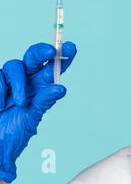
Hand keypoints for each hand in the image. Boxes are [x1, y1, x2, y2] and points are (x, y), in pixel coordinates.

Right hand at [0, 41, 75, 182]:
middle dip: (43, 52)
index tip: (71, 48)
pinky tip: (1, 104)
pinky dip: (0, 88)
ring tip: (19, 103)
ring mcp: (7, 84)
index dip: (63, 58)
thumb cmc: (10, 136)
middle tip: (51, 51)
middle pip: (34, 58)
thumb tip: (60, 88)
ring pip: (15, 66)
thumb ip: (42, 103)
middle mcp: (25, 84)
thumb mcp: (30, 120)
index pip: (53, 71)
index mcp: (39, 91)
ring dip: (19, 83)